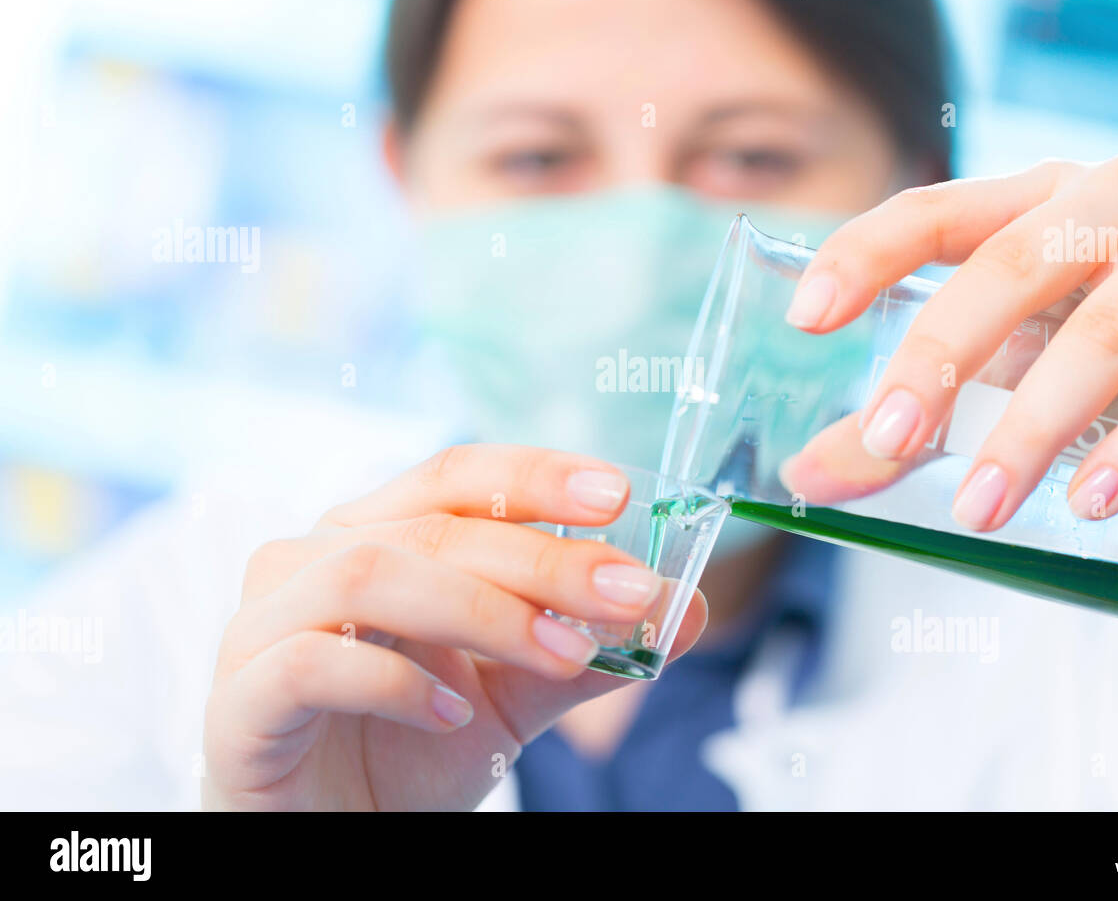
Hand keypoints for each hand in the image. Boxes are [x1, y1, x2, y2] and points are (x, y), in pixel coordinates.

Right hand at [202, 444, 705, 809]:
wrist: (335, 834)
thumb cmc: (412, 748)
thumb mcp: (516, 694)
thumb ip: (589, 652)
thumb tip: (687, 611)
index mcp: (379, 534)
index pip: (457, 475)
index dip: (537, 475)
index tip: (620, 493)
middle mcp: (313, 558)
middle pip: (434, 526)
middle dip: (544, 558)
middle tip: (630, 593)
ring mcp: (265, 623)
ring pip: (369, 573)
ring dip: (484, 610)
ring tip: (564, 654)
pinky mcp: (238, 698)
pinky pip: (311, 662)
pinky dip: (395, 681)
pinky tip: (455, 717)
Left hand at [781, 154, 1117, 530]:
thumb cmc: (1113, 357)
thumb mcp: (1010, 373)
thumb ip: (916, 423)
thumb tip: (806, 476)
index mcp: (1031, 199)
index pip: (934, 211)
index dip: (864, 254)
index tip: (806, 318)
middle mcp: (1112, 196)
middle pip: (1007, 268)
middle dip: (937, 360)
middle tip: (887, 444)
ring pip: (1101, 331)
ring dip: (1032, 429)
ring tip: (979, 511)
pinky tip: (1087, 501)